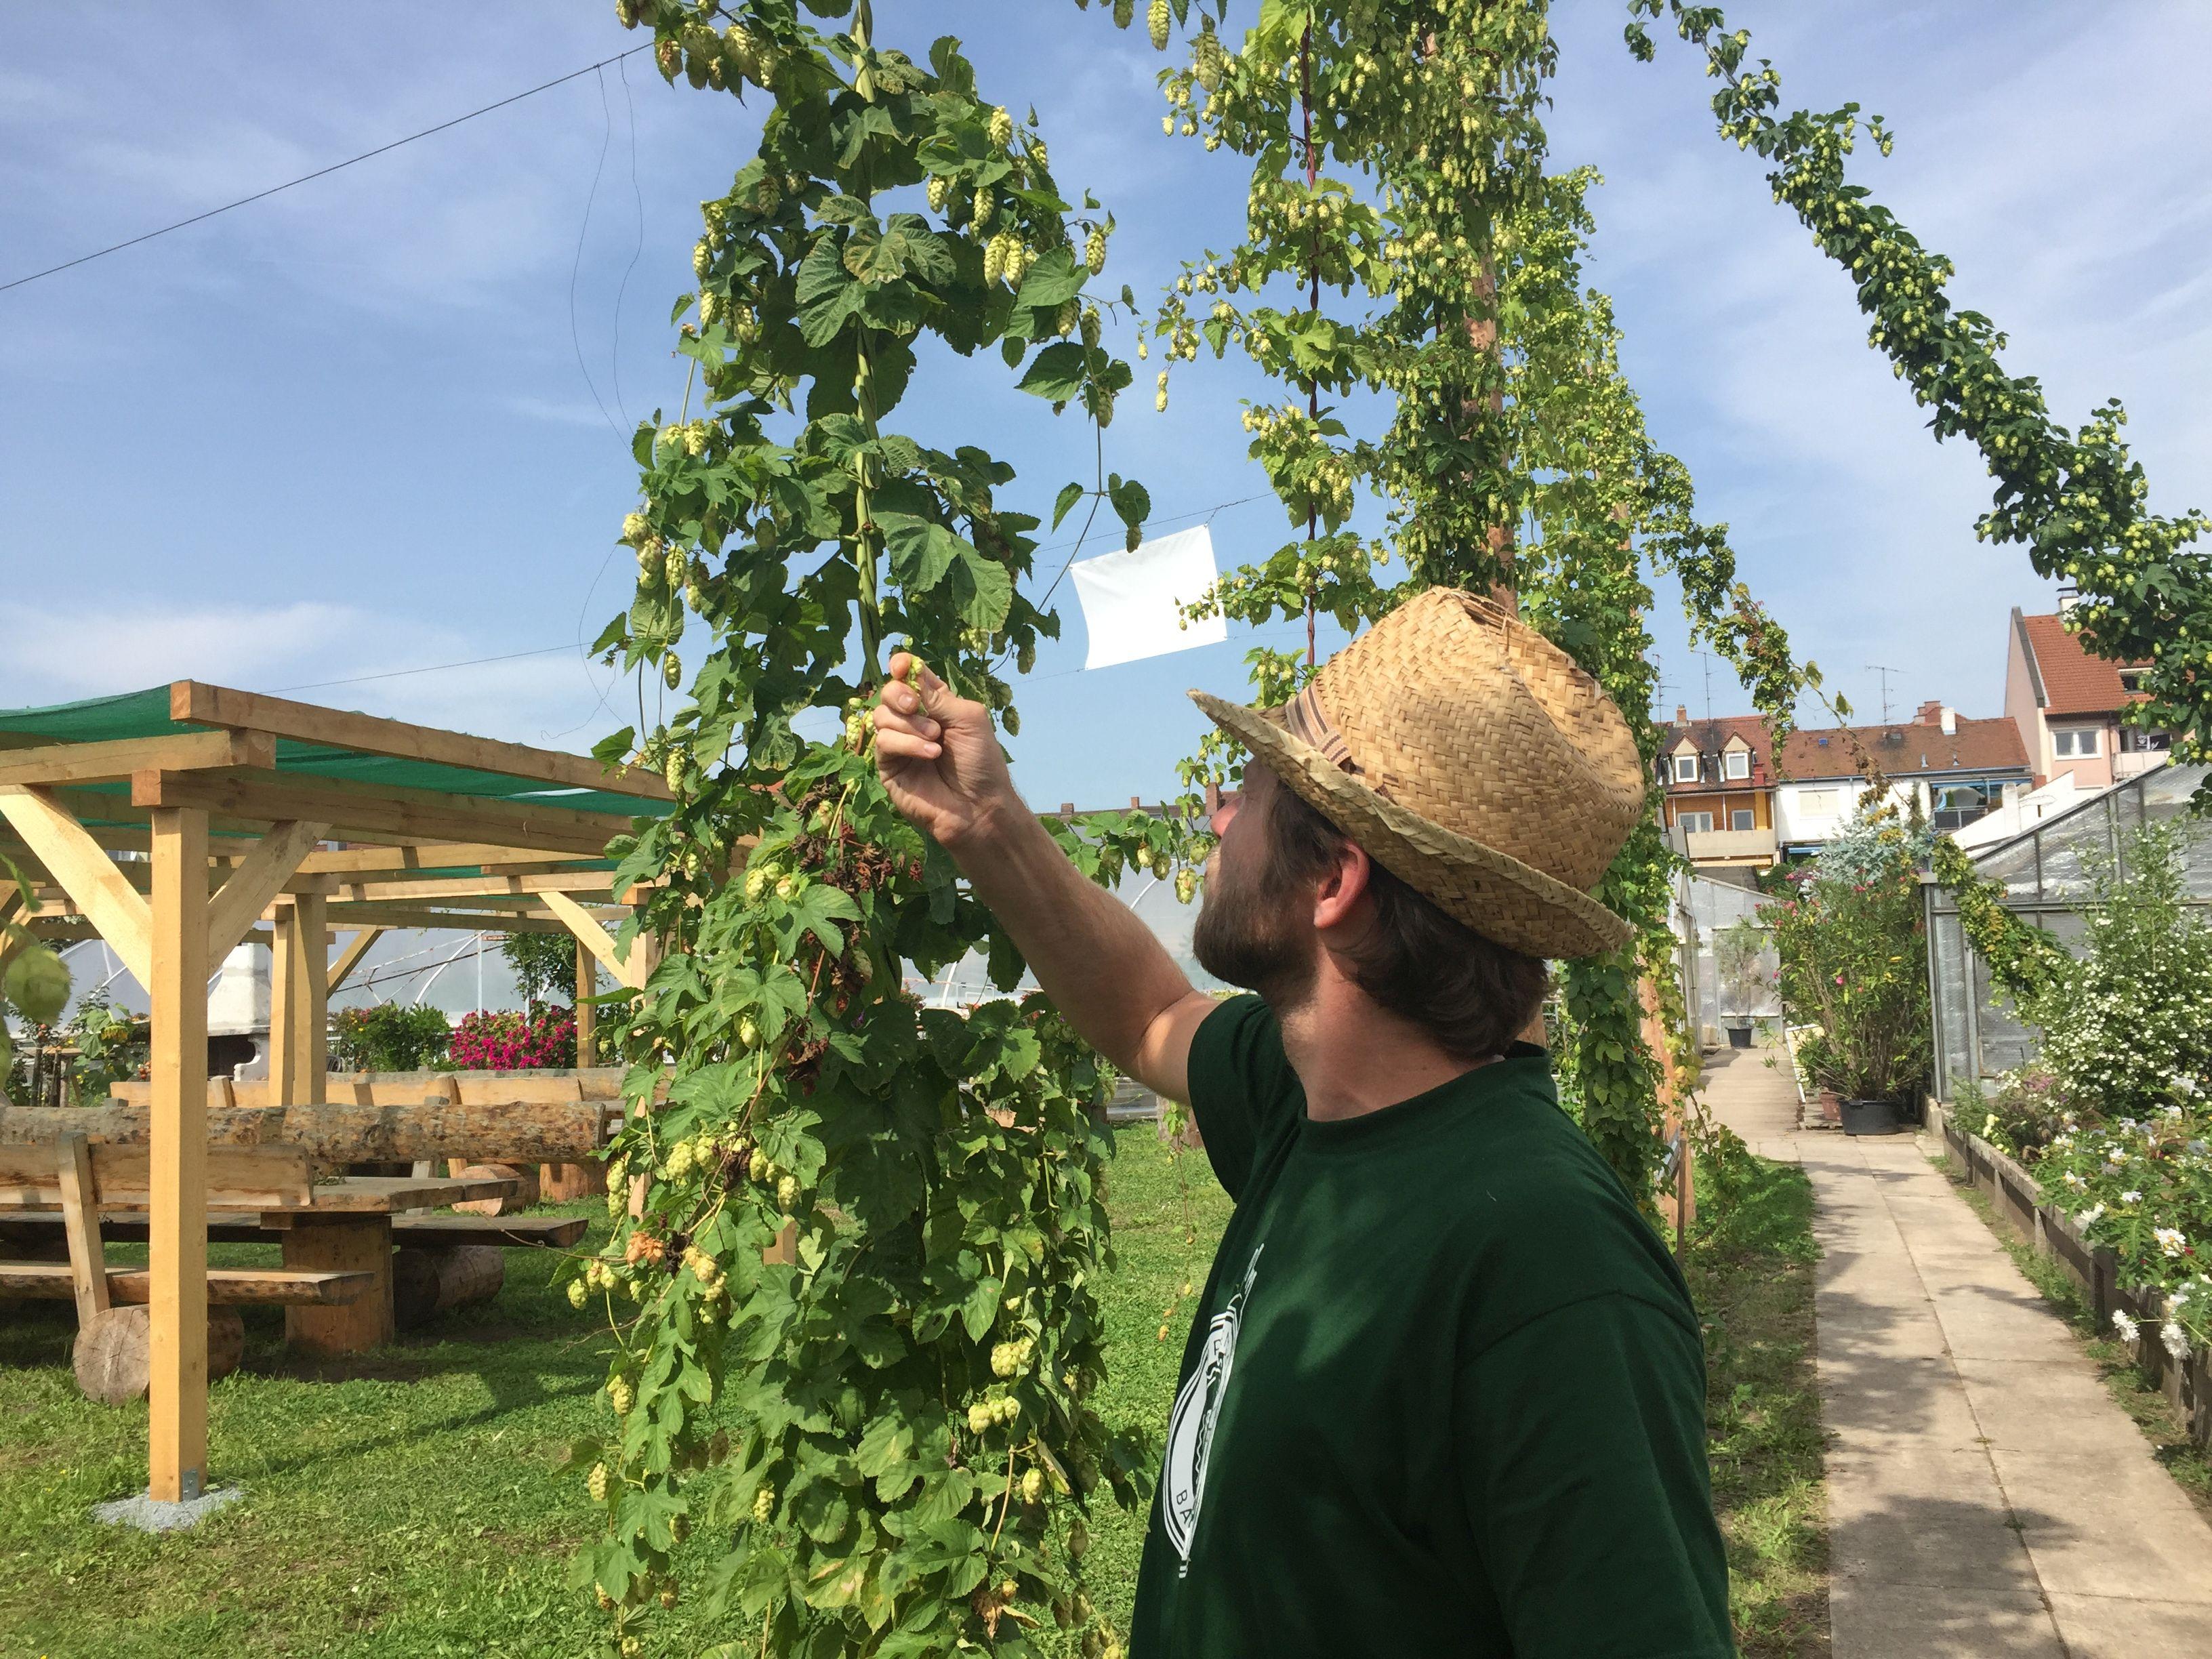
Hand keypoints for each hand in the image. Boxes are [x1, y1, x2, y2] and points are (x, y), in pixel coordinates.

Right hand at [873, 653, 1016, 848]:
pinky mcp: (888, 766)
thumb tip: (909, 671)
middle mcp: (913, 721)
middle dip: (899, 694)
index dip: (902, 667)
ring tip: (935, 740)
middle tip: (917, 706)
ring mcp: (898, 744)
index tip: (901, 666)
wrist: (979, 807)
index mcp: (935, 705)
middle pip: (888, 693)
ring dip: (909, 724)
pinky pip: (883, 742)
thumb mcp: (969, 720)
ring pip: (881, 716)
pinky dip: (906, 743)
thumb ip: (939, 696)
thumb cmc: (981, 763)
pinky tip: (930, 754)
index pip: (910, 678)